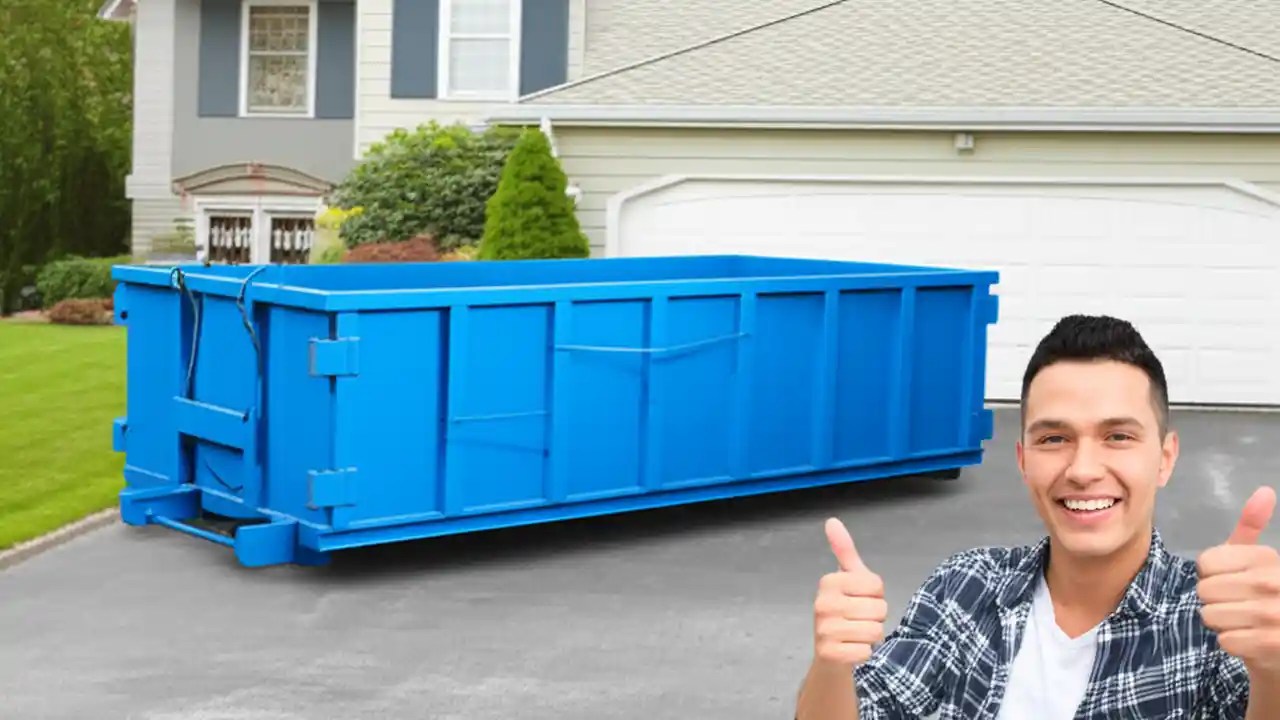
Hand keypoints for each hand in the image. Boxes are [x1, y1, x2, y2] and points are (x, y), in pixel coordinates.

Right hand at [812, 517, 887, 666]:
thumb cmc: (843, 611)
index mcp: (828, 582)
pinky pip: (866, 651)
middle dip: (875, 617)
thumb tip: (832, 520)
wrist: (829, 653)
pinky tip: (851, 649)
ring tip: (856, 634)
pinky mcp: (830, 653)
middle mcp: (822, 603)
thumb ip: (844, 550)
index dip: (876, 594)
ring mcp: (824, 629)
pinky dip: (864, 652)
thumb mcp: (847, 578)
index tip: (860, 599)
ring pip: (875, 630)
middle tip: (858, 619)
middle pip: (878, 608)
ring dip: (871, 636)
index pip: (876, 585)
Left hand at [1198, 486, 1279, 672]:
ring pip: (1211, 615)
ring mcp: (1274, 614)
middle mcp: (1273, 582)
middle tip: (1237, 603)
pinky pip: (1224, 640)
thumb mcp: (1257, 559)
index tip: (1232, 579)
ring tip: (1242, 620)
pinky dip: (1230, 642)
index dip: (1210, 574)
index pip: (1206, 562)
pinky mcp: (1271, 643)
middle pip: (1205, 590)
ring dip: (1221, 621)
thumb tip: (1265, 491)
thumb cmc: (1264, 595)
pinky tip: (1249, 638)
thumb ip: (1251, 527)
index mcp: (1267, 557)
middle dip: (1214, 599)